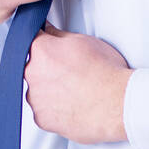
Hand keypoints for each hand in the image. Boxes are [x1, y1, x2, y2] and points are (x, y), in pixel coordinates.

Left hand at [24, 21, 132, 143]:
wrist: (118, 104)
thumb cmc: (106, 72)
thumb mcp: (83, 41)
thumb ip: (57, 34)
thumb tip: (47, 29)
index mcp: (40, 50)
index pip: (31, 38)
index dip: (43, 42)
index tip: (51, 47)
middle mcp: (32, 73)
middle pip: (32, 66)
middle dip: (47, 66)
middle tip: (69, 71)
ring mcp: (35, 98)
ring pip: (37, 89)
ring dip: (49, 88)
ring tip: (74, 89)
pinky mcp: (41, 118)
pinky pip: (42, 109)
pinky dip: (54, 107)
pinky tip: (72, 103)